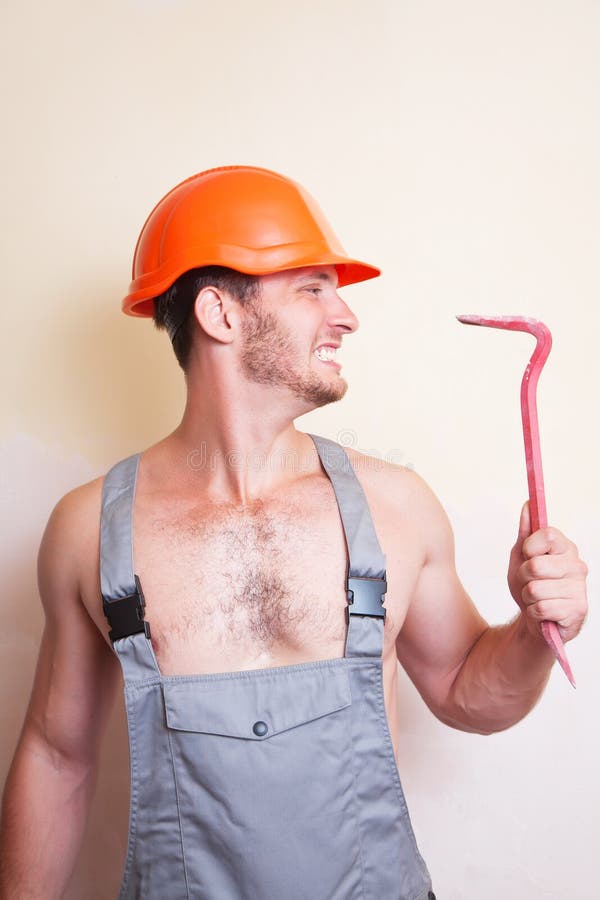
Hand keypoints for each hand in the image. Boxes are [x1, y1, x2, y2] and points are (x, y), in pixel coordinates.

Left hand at [507, 502, 587, 643]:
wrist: (535, 620)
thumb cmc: (529, 585)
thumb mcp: (521, 557)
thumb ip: (525, 532)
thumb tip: (528, 504)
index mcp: (565, 548)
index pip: (547, 534)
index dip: (529, 546)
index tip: (528, 555)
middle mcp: (577, 565)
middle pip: (535, 565)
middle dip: (523, 577)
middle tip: (530, 582)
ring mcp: (579, 588)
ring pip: (535, 589)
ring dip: (528, 597)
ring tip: (536, 599)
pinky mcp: (578, 610)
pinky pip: (540, 608)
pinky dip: (534, 612)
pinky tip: (543, 613)